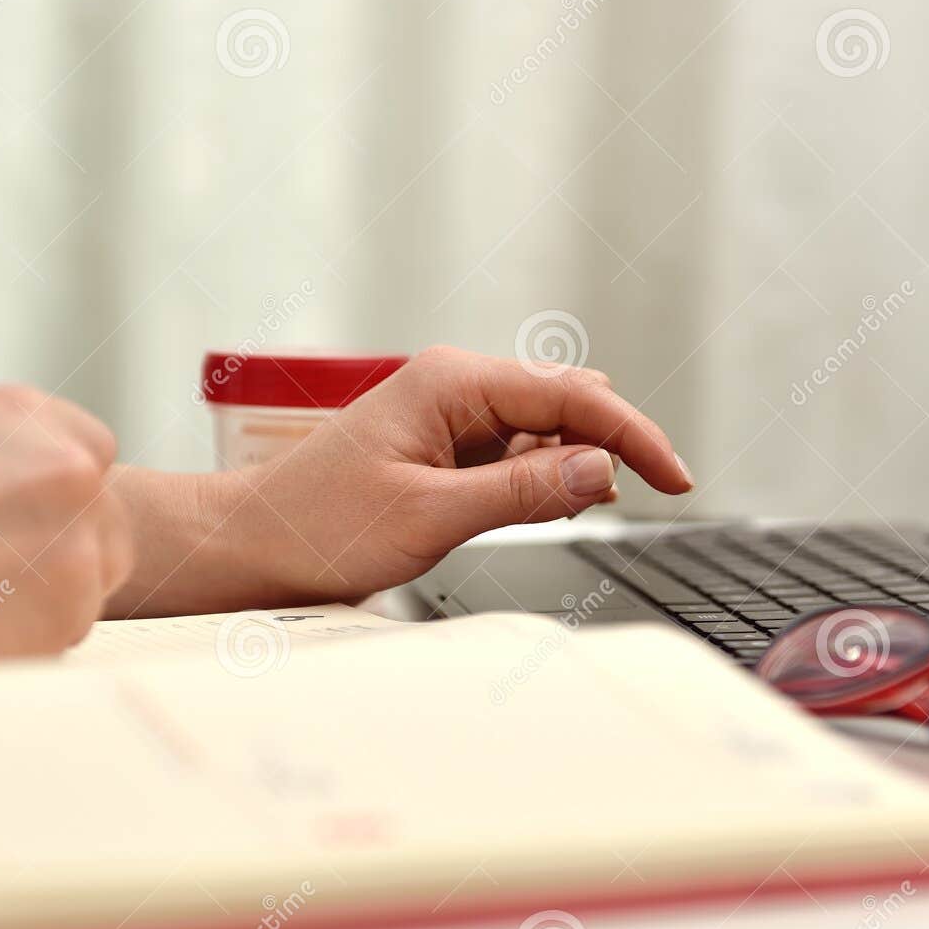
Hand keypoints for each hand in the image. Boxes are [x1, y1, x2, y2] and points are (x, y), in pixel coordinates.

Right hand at [0, 385, 133, 672]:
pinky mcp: (69, 617)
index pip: (91, 452)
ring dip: (43, 603)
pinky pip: (65, 636)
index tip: (30, 521)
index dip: (59, 495)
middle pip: (105, 522)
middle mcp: (66, 472)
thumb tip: (23, 489)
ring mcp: (77, 544)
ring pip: (87, 586)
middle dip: (65, 552)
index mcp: (26, 418)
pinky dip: (27, 645)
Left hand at [104, 346, 690, 613]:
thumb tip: (603, 470)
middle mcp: (455, 388)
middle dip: (603, 449)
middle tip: (628, 502)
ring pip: (543, 434)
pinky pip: (512, 459)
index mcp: (453, 383)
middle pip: (566, 405)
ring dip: (564, 471)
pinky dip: (535, 483)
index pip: (573, 395)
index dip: (633, 434)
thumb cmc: (318, 527)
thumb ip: (523, 491)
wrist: (251, 546)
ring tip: (543, 513)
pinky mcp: (442, 451)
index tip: (676, 478)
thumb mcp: (431, 515)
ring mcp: (449, 418)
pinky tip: (524, 510)